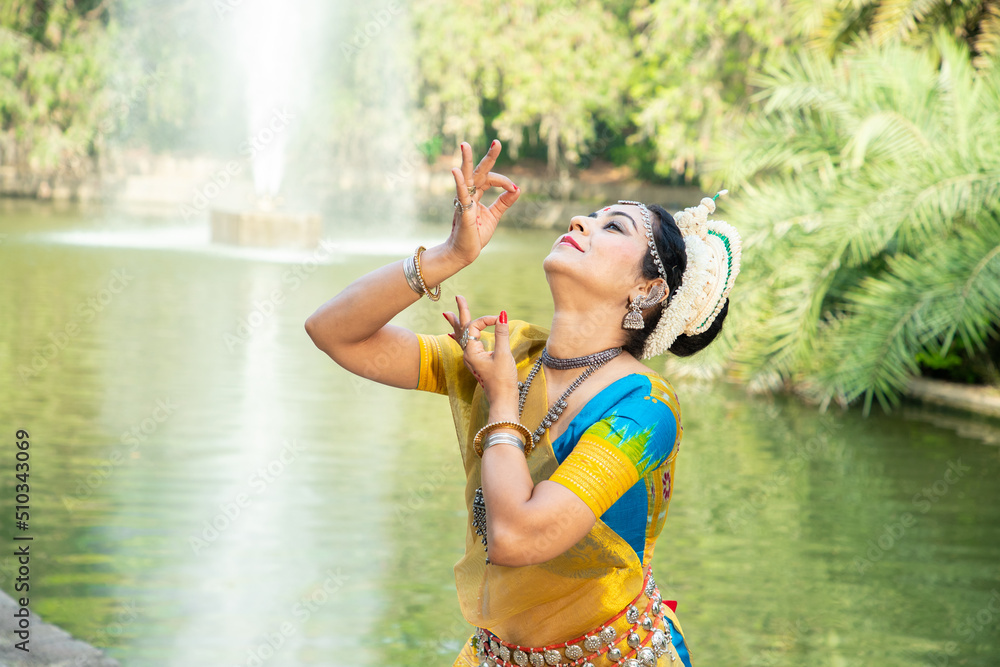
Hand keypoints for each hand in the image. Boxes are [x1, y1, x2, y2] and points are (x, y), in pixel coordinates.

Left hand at [443, 295, 518, 413]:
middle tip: (458, 297)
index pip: (474, 327)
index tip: (500, 320)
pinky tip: (452, 335)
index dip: (487, 320)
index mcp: (471, 352)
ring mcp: (471, 359)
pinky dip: (460, 337)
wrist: (502, 400)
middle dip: (461, 313)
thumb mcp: (503, 355)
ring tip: (447, 314)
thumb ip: (501, 334)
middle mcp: (468, 354)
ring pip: (461, 337)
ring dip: (457, 324)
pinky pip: (465, 345)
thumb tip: (502, 314)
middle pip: (462, 329)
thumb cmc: (503, 380)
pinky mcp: (476, 362)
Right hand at [446, 141, 519, 266]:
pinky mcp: (462, 210)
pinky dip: (458, 182)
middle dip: (489, 157)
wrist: (464, 253)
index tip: (514, 189)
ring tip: (464, 144)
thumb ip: (504, 202)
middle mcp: (469, 194)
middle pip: (479, 171)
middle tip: (497, 142)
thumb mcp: (494, 216)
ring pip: (466, 177)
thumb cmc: (476, 235)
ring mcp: (463, 200)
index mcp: (476, 194)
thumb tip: (518, 189)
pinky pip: (460, 193)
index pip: (490, 179)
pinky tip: (455, 170)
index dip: (504, 182)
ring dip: (467, 160)